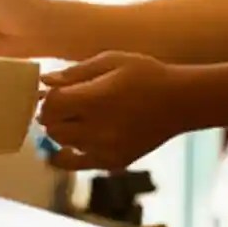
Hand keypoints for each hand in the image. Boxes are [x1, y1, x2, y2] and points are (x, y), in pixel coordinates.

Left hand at [38, 52, 189, 170]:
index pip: (51, 105)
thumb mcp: (112, 61)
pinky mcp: (112, 161)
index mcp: (95, 99)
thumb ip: (76, 72)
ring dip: (61, 131)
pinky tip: (63, 149)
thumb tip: (46, 81)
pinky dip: (63, 156)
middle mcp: (97, 128)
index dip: (48, 98)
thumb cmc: (146, 75)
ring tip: (75, 120)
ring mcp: (104, 148)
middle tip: (62, 106)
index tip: (55, 92)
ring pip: (61, 144)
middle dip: (52, 115)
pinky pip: (74, 165)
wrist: (181, 102)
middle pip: (52, 126)